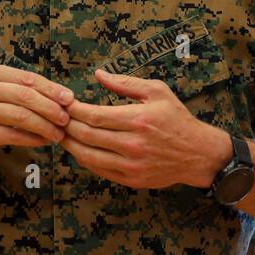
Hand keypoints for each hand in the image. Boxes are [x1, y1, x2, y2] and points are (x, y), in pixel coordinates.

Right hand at [0, 62, 74, 166]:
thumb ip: (22, 92)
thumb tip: (62, 97)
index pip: (27, 78)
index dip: (52, 89)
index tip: (70, 99)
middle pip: (26, 95)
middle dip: (51, 108)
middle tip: (66, 119)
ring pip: (21, 116)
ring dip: (45, 126)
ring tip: (58, 134)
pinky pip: (12, 134)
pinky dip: (32, 139)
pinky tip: (43, 142)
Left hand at [59, 68, 231, 188]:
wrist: (198, 154)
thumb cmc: (176, 118)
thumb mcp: (157, 92)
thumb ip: (125, 83)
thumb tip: (98, 74)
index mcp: (139, 119)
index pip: (94, 116)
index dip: (74, 110)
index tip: (64, 104)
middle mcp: (134, 144)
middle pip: (87, 135)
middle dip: (66, 126)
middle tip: (56, 118)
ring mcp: (132, 165)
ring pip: (88, 156)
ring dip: (70, 144)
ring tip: (61, 134)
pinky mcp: (131, 179)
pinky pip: (98, 170)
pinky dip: (84, 159)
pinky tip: (78, 149)